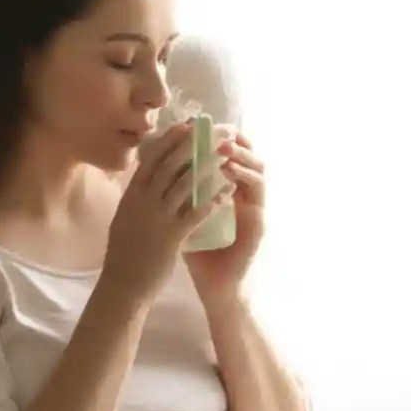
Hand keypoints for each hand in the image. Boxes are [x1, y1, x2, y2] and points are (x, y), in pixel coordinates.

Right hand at [103, 121, 229, 303]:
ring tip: (224, 156)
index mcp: (131, 196)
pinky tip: (227, 191)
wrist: (123, 284)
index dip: (167, 142)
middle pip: (168, 166)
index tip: (183, 126)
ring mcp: (157, 218)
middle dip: (190, 146)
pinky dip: (212, 200)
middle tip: (208, 132)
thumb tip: (145, 179)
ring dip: (207, 168)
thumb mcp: (125, 218)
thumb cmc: (126, 253)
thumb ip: (136, 198)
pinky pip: (195, 213)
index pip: (150, 161)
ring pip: (184, 185)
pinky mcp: (171, 236)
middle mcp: (143, 202)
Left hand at [184, 126, 264, 306]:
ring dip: (242, 157)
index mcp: (228, 193)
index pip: (228, 156)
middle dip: (235, 140)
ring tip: (223, 147)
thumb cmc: (198, 254)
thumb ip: (176, 194)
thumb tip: (152, 169)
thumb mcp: (183, 216)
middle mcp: (245, 197)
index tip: (199, 124)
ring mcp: (255, 209)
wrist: (213, 286)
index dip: (217, 138)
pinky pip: (257, 195)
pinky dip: (245, 180)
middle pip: (248, 157)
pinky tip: (229, 172)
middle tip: (218, 128)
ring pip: (258, 171)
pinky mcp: (259, 224)